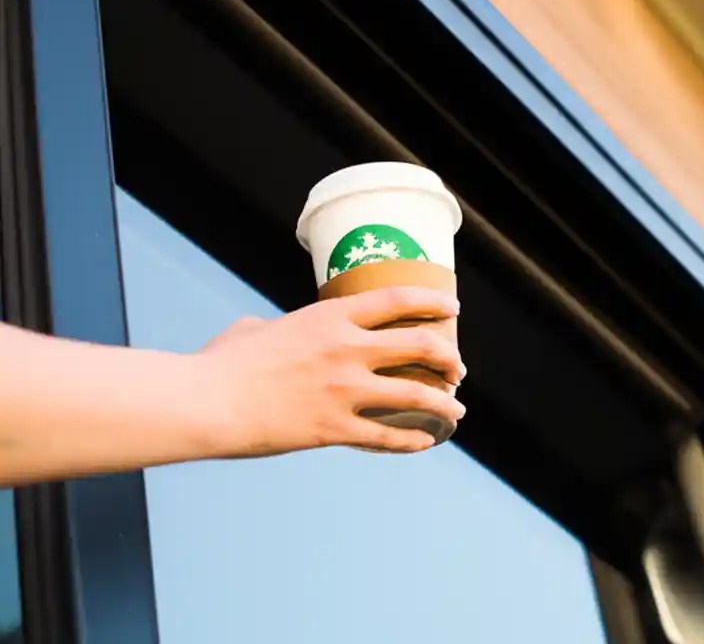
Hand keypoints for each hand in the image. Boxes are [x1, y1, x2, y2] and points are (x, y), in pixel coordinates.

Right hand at [193, 287, 465, 456]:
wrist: (206, 402)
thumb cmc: (222, 363)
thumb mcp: (254, 329)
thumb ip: (277, 327)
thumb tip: (271, 331)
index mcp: (329, 317)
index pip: (396, 299)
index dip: (431, 302)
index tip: (452, 309)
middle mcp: (346, 349)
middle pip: (419, 345)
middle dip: (448, 358)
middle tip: (458, 370)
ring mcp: (344, 390)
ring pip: (416, 394)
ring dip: (444, 403)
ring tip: (456, 409)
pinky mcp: (335, 428)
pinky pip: (388, 436)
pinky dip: (413, 440)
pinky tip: (425, 442)